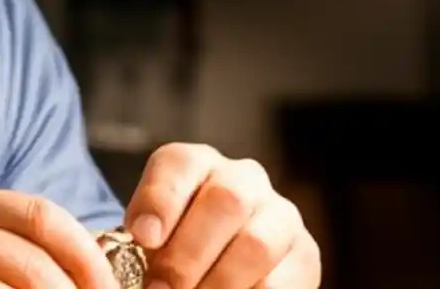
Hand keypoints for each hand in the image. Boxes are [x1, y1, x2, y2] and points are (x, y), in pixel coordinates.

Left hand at [124, 144, 320, 288]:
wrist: (213, 267)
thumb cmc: (169, 250)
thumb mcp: (147, 237)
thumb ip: (141, 239)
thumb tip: (135, 251)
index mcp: (194, 163)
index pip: (180, 164)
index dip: (161, 200)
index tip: (143, 237)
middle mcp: (242, 178)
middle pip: (225, 202)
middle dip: (187, 255)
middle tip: (160, 288)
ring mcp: (279, 213)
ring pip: (256, 244)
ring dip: (218, 283)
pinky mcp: (304, 253)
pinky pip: (280, 281)